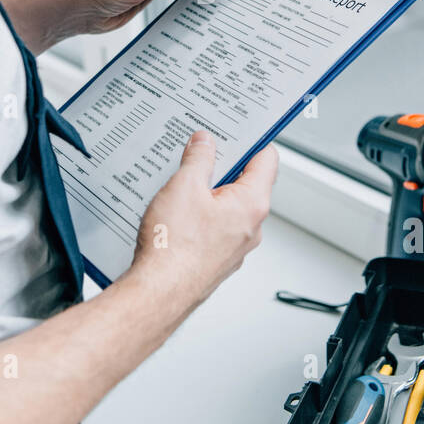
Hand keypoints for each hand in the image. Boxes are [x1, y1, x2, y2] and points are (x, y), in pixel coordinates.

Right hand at [128, 131, 279, 312]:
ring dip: (207, 194)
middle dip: (222, 166)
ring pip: (227, 208)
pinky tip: (175, 215)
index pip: (266, 160)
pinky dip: (198, 217)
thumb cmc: (173, 249)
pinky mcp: (215, 259)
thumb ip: (198, 158)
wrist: (157, 294)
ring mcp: (234, 247)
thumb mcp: (183, 186)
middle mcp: (250, 228)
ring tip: (180, 187)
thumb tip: (205, 143)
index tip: (238, 129)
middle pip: (245, 183)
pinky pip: (213, 228)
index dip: (253, 139)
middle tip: (198, 155)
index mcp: (251, 204)